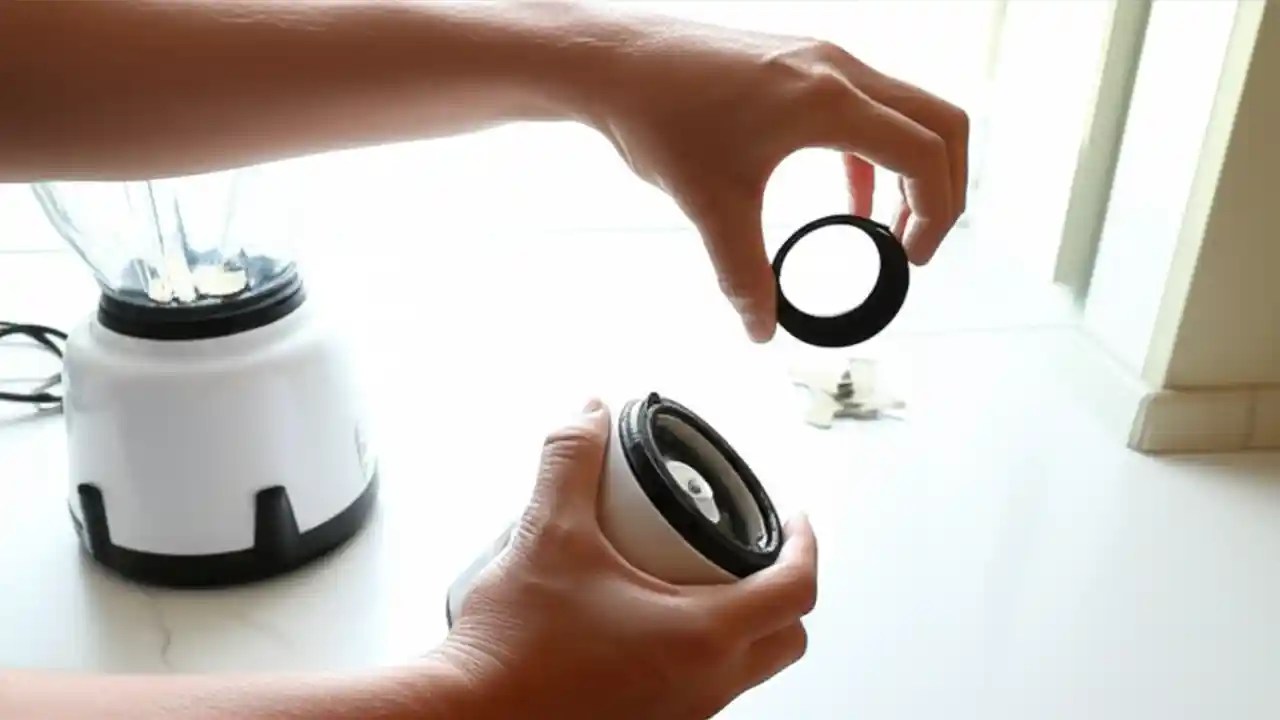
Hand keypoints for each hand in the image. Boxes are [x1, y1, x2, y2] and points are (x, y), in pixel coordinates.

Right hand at [441, 400, 818, 719]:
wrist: (472, 718)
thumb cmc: (514, 648)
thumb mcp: (546, 533)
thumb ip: (571, 461)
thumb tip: (589, 414)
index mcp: (701, 637)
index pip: (795, 589)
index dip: (805, 544)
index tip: (791, 518)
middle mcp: (704, 686)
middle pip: (786, 637)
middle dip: (783, 588)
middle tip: (754, 550)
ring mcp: (682, 716)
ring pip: (748, 668)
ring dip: (744, 623)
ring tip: (701, 578)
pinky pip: (707, 690)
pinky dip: (704, 653)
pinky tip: (656, 624)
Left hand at [584, 10, 968, 341]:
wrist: (616, 61)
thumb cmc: (660, 116)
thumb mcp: (710, 206)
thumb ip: (743, 274)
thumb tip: (761, 329)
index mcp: (828, 101)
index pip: (924, 154)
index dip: (934, 214)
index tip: (910, 260)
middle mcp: (838, 69)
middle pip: (940, 124)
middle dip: (943, 190)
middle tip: (915, 246)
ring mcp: (822, 61)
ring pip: (907, 111)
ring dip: (911, 170)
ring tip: (887, 230)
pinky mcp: (801, 64)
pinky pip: (867, 109)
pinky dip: (873, 158)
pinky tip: (850, 202)